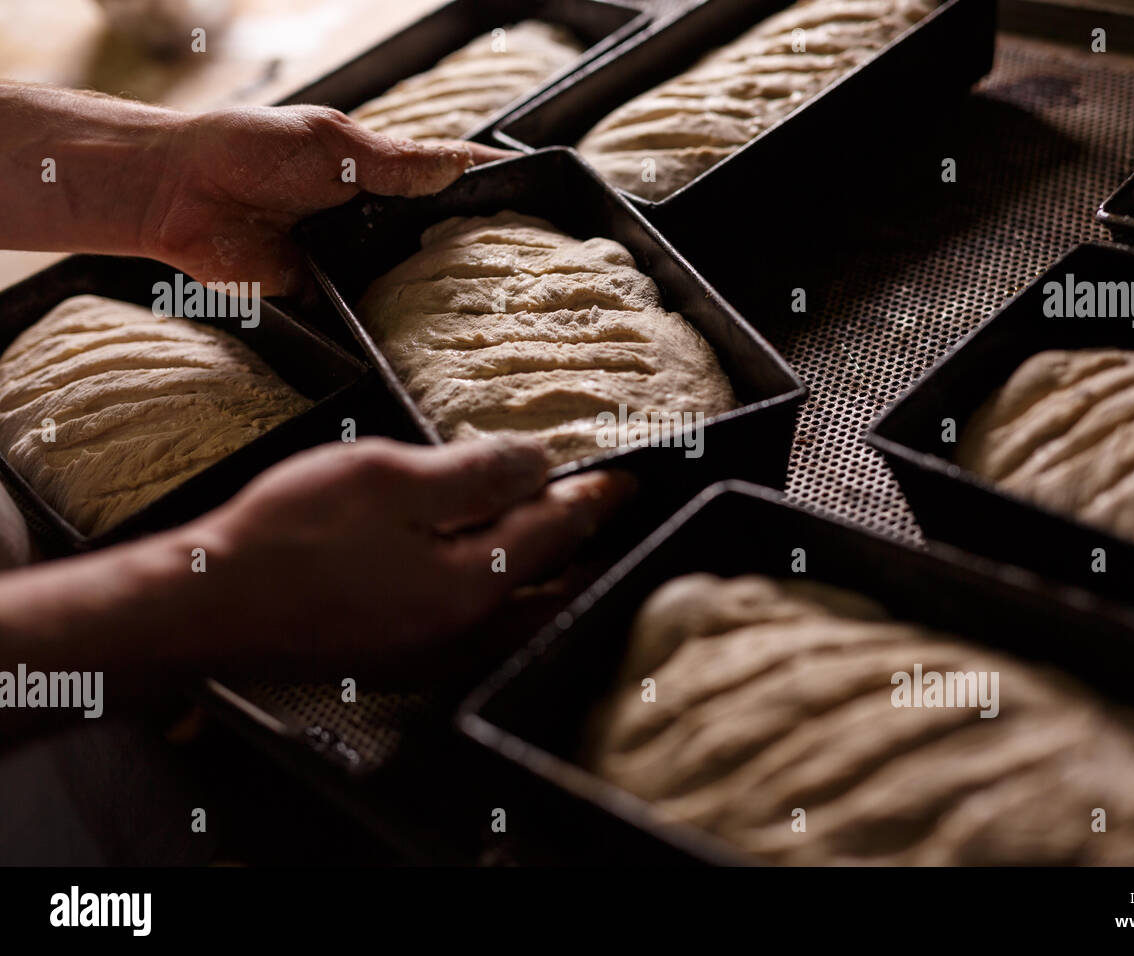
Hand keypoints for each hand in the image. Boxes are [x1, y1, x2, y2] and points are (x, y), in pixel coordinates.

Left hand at [0, 83, 510, 292]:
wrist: (181, 195)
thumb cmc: (249, 150)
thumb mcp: (332, 145)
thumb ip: (395, 162)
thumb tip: (458, 166)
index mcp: (380, 174)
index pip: (448, 179)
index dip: (489, 188)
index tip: (537, 203)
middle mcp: (373, 220)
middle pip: (438, 239)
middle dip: (475, 252)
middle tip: (526, 271)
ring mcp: (353, 260)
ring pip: (410, 283)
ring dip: (437, 294)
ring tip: (492, 310)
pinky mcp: (326, 297)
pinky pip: (367, 317)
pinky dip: (389, 327)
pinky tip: (426, 339)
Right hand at [0, 437, 631, 741]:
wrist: (205, 606)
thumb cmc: (288, 539)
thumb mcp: (389, 480)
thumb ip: (475, 474)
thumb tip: (539, 463)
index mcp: (472, 585)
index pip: (558, 533)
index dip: (596, 498)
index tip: (628, 482)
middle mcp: (464, 632)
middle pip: (551, 587)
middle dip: (586, 548)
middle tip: (607, 514)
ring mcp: (431, 653)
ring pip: (518, 614)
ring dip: (548, 575)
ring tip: (565, 541)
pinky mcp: (399, 657)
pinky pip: (478, 629)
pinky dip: (504, 597)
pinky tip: (490, 575)